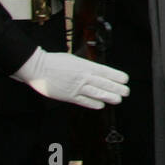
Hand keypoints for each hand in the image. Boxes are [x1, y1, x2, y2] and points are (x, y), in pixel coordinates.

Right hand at [12, 47, 128, 108]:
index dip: (116, 76)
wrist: (38, 67)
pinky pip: (84, 101)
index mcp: (85, 66)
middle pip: (104, 83)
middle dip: (117, 88)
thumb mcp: (74, 59)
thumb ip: (85, 66)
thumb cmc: (54, 61)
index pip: (105, 71)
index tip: (125, 79)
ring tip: (118, 100)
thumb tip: (96, 72)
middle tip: (126, 91)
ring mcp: (76, 87)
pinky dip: (93, 104)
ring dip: (109, 97)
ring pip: (97, 93)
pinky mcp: (69, 96)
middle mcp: (83, 77)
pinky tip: (100, 105)